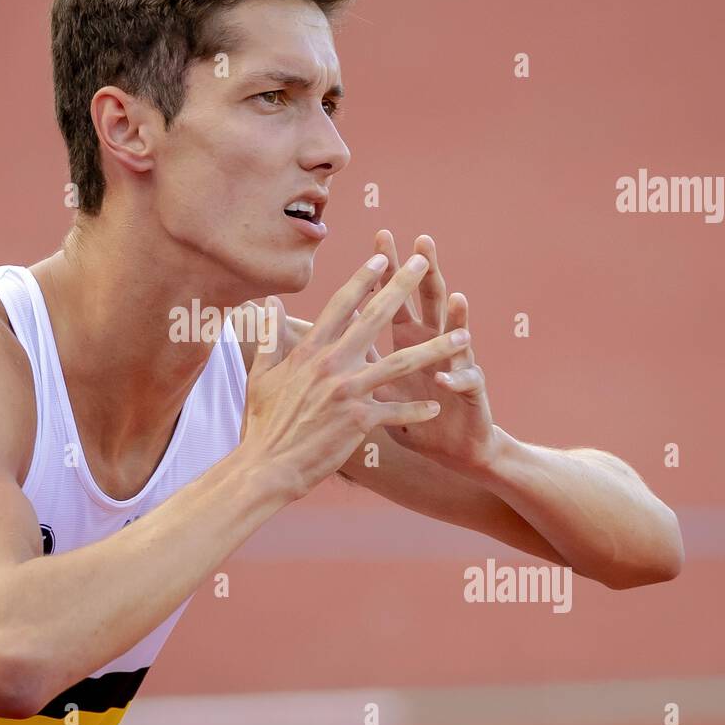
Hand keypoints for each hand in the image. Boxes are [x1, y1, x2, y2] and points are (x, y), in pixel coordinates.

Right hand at [239, 252, 469, 498]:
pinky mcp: (358, 421)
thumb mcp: (261, 374)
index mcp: (309, 352)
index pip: (340, 305)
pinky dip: (416, 410)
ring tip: (463, 337)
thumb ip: (271, 336)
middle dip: (401, 288)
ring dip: (435, 349)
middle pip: (373, 318)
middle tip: (422, 263)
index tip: (380, 258)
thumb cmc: (261, 423)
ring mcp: (347, 392)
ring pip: (400, 363)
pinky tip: (435, 405)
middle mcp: (331, 365)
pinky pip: (396, 412)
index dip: (362, 280)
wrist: (266, 467)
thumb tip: (272, 301)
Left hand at [365, 229, 499, 473]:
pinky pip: (466, 381)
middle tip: (423, 243)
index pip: (394, 298)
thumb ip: (353, 353)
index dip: (389, 271)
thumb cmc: (410, 411)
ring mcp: (455, 363)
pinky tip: (449, 375)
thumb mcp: (375, 382)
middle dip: (426, 273)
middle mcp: (433, 343)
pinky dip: (457, 378)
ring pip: (457, 334)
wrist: (448, 448)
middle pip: (429, 301)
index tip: (380, 238)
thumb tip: (324, 330)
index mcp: (407, 338)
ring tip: (456, 296)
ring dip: (456, 317)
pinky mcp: (471, 391)